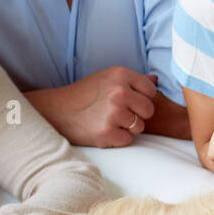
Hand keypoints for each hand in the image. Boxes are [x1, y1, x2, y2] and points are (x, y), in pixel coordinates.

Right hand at [36, 66, 158, 147]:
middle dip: (138, 115)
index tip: (128, 101)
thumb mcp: (107, 77)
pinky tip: (104, 130)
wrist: (57, 111)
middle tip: (120, 114)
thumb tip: (156, 80)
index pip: (151, 90)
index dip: (142, 98)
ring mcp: (113, 113)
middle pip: (149, 110)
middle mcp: (119, 92)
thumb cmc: (85, 94)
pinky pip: (128, 140)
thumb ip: (133, 79)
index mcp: (120, 74)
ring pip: (140, 126)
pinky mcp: (107, 132)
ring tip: (109, 121)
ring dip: (128, 128)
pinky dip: (118, 139)